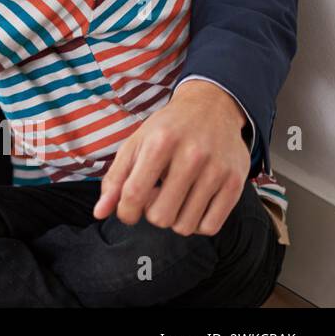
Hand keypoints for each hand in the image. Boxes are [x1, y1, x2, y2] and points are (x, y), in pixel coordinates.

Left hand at [93, 79, 250, 235]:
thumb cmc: (166, 130)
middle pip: (160, 216)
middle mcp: (191, 155)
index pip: (134, 194)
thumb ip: (115, 179)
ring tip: (173, 198)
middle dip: (151, 214)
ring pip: (185, 226)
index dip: (125, 212)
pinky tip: (191, 205)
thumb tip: (99, 213)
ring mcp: (216, 170)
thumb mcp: (135, 145)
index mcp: (159, 143)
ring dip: (174, 219)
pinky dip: (196, 224)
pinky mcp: (235, 183)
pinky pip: (210, 227)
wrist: (211, 109)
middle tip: (155, 198)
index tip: (127, 212)